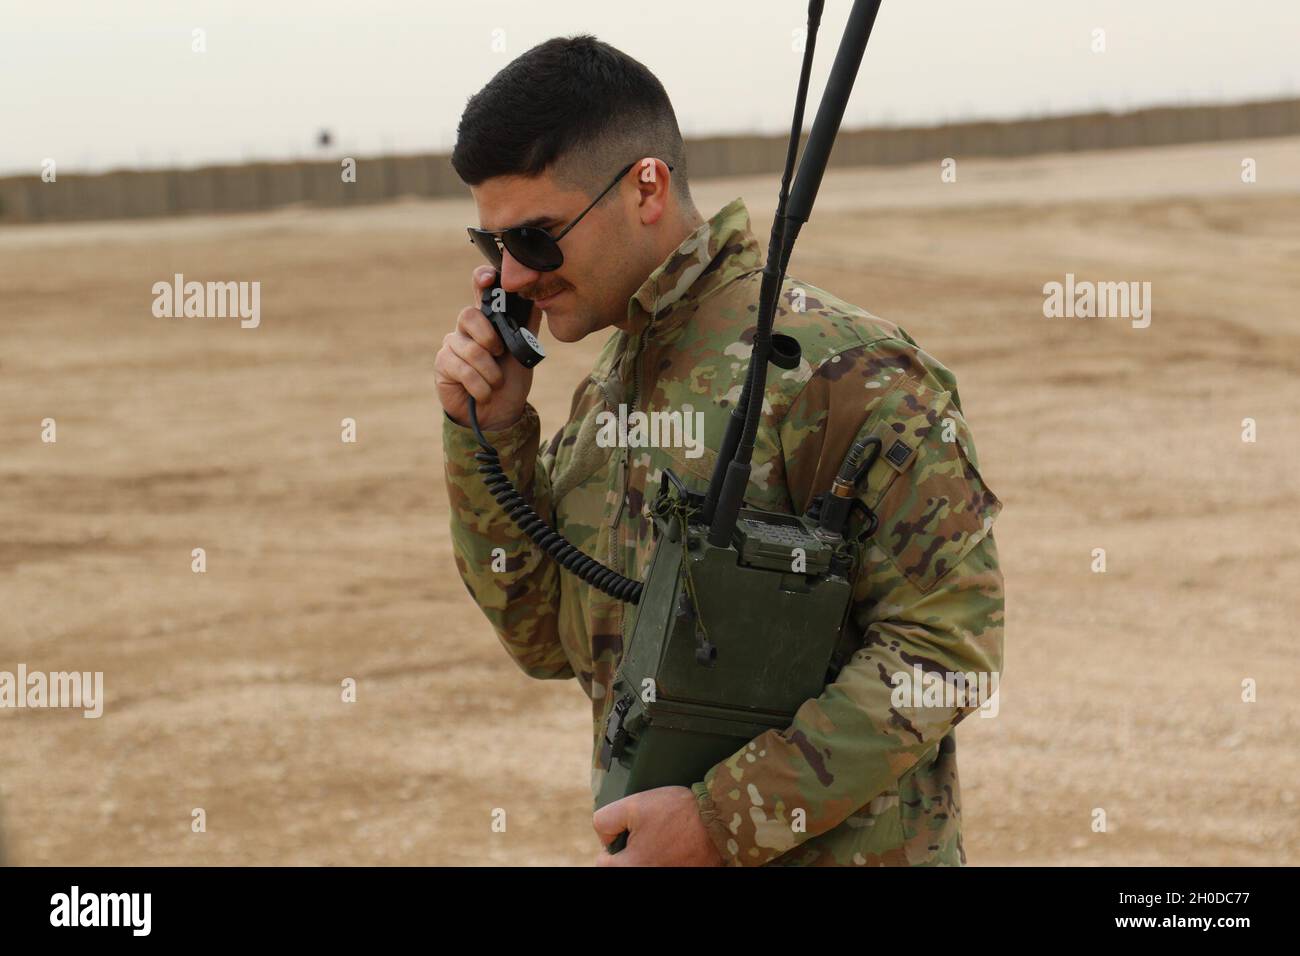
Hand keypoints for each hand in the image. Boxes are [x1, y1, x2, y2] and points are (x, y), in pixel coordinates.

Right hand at [435, 265, 541, 430]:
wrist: (500, 412)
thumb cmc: (511, 379)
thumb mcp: (526, 351)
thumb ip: (527, 325)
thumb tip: (536, 298)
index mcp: (488, 318)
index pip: (480, 289)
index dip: (482, 278)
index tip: (489, 278)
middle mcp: (467, 327)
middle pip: (469, 315)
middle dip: (490, 338)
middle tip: (501, 354)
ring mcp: (453, 344)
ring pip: (471, 349)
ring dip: (491, 373)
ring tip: (496, 383)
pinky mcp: (443, 364)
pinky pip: (462, 369)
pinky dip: (480, 386)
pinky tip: (483, 393)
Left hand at [593, 786, 724, 866]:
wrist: (718, 820)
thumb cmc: (677, 812)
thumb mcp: (632, 804)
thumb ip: (605, 821)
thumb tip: (605, 838)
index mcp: (630, 867)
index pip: (602, 863)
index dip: (611, 844)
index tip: (628, 832)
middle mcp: (646, 876)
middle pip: (625, 867)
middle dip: (630, 852)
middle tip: (647, 835)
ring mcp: (668, 877)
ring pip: (645, 866)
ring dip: (649, 856)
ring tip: (664, 839)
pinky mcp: (685, 873)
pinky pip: (666, 866)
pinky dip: (668, 859)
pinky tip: (676, 847)